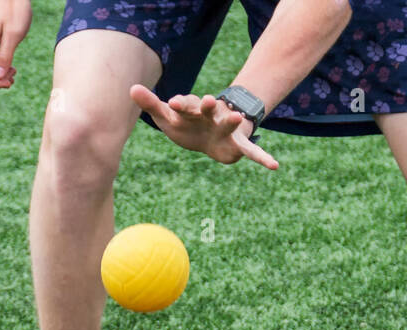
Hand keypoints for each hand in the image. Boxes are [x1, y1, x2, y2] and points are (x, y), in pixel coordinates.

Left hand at [130, 88, 279, 169]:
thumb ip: (151, 103)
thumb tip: (131, 87)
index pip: (185, 105)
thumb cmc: (187, 124)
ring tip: (240, 118)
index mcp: (193, 109)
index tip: (173, 103)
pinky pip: (251, 151)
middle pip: (207, 109)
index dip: (181, 105)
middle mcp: (211, 115)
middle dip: (208, 105)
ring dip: (234, 121)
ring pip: (229, 124)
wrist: (210, 137)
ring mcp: (225, 129)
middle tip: (209, 100)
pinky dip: (263, 158)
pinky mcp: (237, 144)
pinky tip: (275, 165)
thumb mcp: (167, 117)